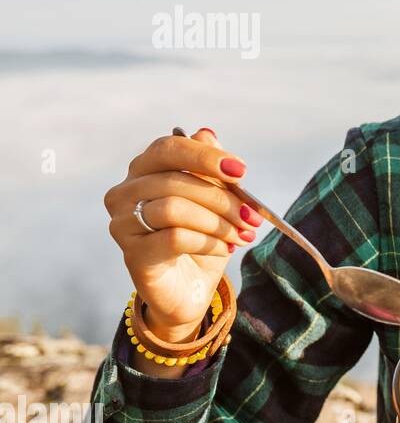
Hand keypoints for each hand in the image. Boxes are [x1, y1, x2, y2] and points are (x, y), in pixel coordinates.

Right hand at [104, 127, 261, 342]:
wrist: (188, 289)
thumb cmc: (200, 238)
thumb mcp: (213, 201)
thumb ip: (210, 169)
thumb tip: (208, 133)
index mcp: (144, 170)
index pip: (169, 148)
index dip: (205, 156)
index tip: (241, 171)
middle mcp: (125, 193)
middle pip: (175, 181)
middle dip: (222, 198)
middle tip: (252, 216)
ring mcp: (123, 224)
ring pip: (174, 209)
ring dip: (219, 222)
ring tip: (243, 234)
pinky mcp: (133, 254)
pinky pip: (175, 238)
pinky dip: (210, 242)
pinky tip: (227, 248)